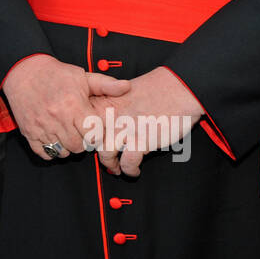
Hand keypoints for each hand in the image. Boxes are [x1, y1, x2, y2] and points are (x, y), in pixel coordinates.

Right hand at [1, 54, 130, 160]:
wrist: (24, 70)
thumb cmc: (55, 74)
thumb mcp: (82, 76)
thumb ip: (105, 84)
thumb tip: (126, 87)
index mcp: (73, 105)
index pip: (93, 135)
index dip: (97, 134)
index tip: (94, 128)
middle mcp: (57, 118)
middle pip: (79, 147)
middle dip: (84, 143)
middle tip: (82, 132)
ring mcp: (41, 127)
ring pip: (62, 152)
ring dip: (69, 147)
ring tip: (69, 135)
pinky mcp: (29, 132)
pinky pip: (44, 153)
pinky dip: (51, 151)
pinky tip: (55, 139)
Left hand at [86, 66, 203, 177]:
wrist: (177, 88)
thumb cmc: (154, 90)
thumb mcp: (121, 92)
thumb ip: (107, 106)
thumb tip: (98, 120)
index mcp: (104, 103)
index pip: (81, 124)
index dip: (83, 135)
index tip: (89, 142)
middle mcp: (111, 116)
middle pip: (90, 141)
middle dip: (94, 152)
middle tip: (102, 157)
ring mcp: (125, 129)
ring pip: (104, 155)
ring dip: (110, 165)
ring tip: (114, 168)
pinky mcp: (142, 140)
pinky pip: (128, 163)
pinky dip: (130, 170)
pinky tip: (133, 170)